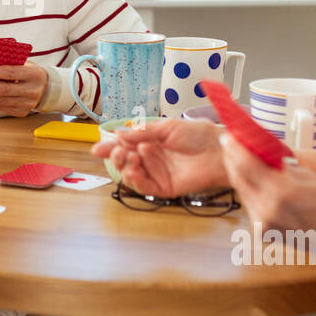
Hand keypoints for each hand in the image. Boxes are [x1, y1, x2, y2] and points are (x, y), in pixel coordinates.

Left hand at [0, 63, 47, 116]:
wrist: (47, 89)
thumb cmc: (31, 73)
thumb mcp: (25, 64)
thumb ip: (8, 63)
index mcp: (33, 75)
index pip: (8, 74)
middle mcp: (31, 91)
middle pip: (2, 90)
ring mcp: (27, 104)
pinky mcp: (22, 112)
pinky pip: (0, 108)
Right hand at [90, 118, 225, 196]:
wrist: (218, 150)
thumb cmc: (199, 135)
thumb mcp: (167, 128)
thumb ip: (143, 133)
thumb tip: (119, 134)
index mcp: (151, 142)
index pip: (126, 146)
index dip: (111, 147)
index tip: (97, 148)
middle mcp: (152, 159)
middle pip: (125, 162)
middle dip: (117, 157)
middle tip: (118, 151)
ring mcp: (157, 174)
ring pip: (131, 175)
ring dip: (124, 167)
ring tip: (129, 158)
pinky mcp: (164, 188)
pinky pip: (144, 187)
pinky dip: (135, 180)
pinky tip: (133, 170)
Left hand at [218, 133, 315, 233]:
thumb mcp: (311, 178)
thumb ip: (284, 167)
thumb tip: (263, 153)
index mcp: (282, 191)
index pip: (247, 163)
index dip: (234, 148)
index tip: (229, 135)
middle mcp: (267, 208)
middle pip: (239, 177)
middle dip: (232, 158)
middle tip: (230, 143)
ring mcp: (263, 222)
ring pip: (242, 190)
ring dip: (239, 173)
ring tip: (239, 157)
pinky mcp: (262, 231)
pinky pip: (249, 204)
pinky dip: (248, 189)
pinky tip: (252, 179)